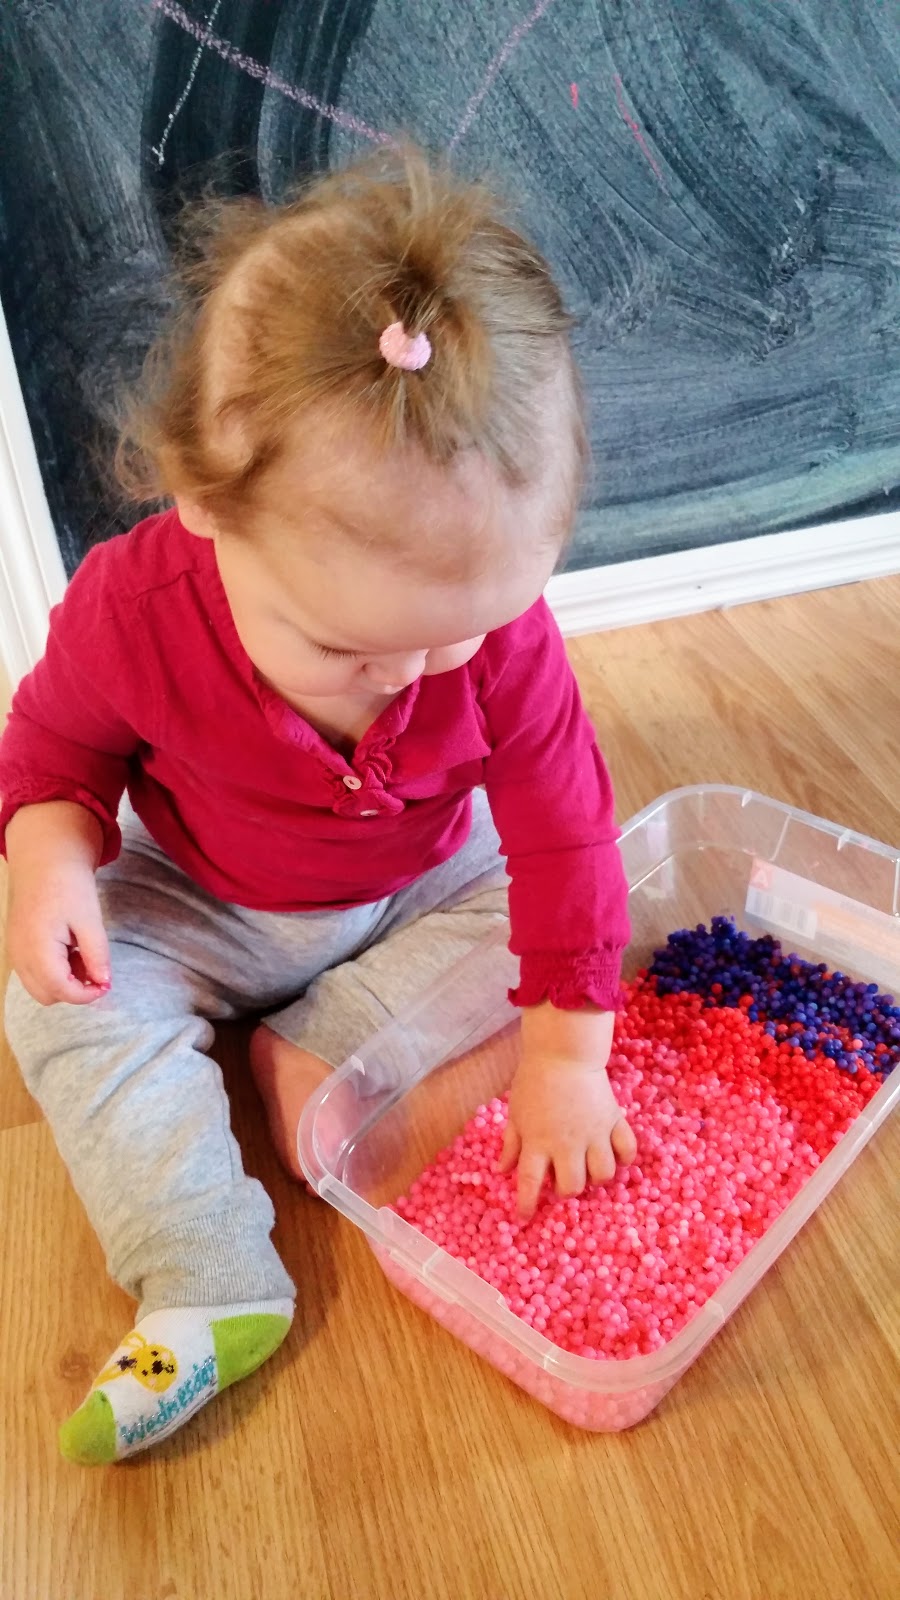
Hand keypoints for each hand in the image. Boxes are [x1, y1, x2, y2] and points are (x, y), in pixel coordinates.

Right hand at [6, 802, 109, 1005]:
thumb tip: (104, 983)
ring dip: (63, 980)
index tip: (106, 984)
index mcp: (38, 949)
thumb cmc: (68, 884)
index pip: (60, 990)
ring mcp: (15, 949)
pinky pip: (32, 970)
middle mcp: (20, 954)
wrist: (44, 857)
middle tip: (95, 968)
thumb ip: (96, 955)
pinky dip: (52, 969)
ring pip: (38, 985)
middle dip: (73, 990)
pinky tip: (68, 947)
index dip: (86, 995)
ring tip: (81, 953)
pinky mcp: (16, 943)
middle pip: (46, 994)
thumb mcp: (90, 919)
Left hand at [499, 1005, 636, 1218]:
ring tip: (589, 1167)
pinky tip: (615, 1154)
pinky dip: (624, 1157)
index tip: (525, 1217)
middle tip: (563, 1179)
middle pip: (572, 1187)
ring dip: (596, 1177)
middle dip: (567, 1191)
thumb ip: (511, 1143)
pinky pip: (627, 1149)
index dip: (527, 1204)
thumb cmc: (533, 1082)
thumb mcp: (515, 1113)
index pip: (530, 1183)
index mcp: (538, 1142)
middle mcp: (567, 1143)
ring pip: (603, 1174)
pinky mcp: (614, 1121)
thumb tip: (502, 1170)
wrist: (564, 1054)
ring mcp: (594, 1133)